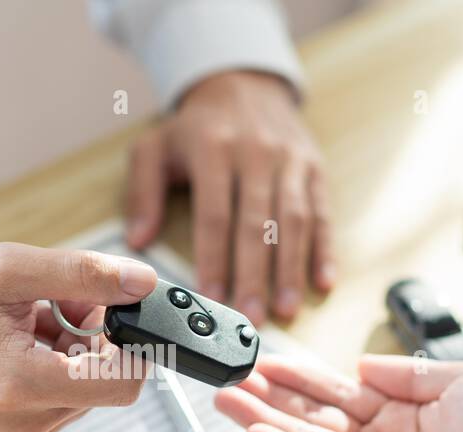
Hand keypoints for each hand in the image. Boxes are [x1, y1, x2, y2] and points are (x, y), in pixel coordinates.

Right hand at [0, 242, 155, 431]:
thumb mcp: (12, 268)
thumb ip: (84, 274)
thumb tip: (142, 283)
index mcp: (20, 386)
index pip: (122, 383)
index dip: (132, 345)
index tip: (115, 311)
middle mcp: (22, 425)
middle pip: (106, 384)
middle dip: (96, 338)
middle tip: (58, 304)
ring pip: (89, 391)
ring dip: (77, 351)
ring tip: (33, 322)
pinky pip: (66, 402)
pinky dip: (59, 369)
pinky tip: (26, 346)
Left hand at [125, 71, 334, 324]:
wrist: (242, 83)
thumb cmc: (195, 127)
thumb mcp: (154, 147)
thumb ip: (141, 192)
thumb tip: (137, 239)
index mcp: (213, 149)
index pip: (215, 213)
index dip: (214, 257)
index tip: (212, 295)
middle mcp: (257, 153)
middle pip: (257, 224)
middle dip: (254, 275)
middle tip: (250, 317)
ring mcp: (290, 160)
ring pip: (294, 221)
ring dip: (290, 270)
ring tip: (284, 310)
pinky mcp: (314, 168)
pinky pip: (322, 213)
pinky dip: (325, 250)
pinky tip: (323, 281)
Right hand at [215, 354, 462, 431]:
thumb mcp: (459, 377)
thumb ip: (405, 370)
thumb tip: (362, 364)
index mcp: (397, 409)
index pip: (333, 389)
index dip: (296, 375)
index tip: (263, 359)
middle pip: (308, 414)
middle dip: (266, 396)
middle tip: (228, 379)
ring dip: (262, 420)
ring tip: (226, 400)